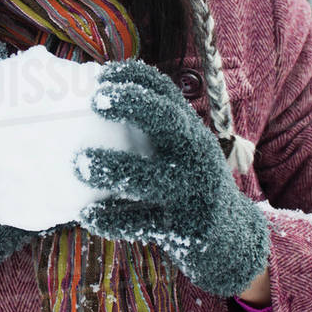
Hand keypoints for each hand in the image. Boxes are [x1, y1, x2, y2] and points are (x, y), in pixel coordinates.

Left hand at [72, 59, 270, 298]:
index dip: (135, 77)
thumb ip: (148, 137)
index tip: (103, 74)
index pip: (166, 92)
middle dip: (134, 104)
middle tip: (96, 100)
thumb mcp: (180, 154)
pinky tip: (87, 214)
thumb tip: (86, 117)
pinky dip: (113, 219)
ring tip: (80, 163)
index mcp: (189, 131)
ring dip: (113, 169)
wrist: (231, 237)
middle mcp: (196, 154)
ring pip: (151, 177)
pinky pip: (143, 223)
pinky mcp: (187, 228)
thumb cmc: (187, 186)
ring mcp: (193, 191)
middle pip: (168, 121)